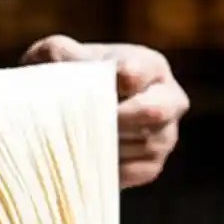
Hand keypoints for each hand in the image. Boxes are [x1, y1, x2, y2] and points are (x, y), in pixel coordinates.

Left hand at [21, 35, 187, 187]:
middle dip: (114, 119)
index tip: (84, 90)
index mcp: (150, 66)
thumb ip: (57, 51)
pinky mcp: (153, 165)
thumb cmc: (66, 81)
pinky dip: (108, 168)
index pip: (136, 75)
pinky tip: (88, 159)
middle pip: (153, 111)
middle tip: (81, 122)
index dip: (109, 84)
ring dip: (106, 144)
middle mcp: (169, 99)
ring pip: (142, 144)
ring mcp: (165, 135)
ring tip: (80, 138)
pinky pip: (134, 171)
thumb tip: (61, 58)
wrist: (67, 119)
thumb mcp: (55, 59)